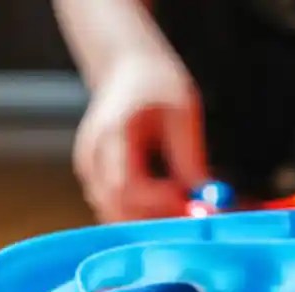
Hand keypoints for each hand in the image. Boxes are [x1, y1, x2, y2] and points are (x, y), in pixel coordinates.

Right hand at [73, 51, 206, 221]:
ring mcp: (88, 169)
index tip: (189, 202)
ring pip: (113, 213)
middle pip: (115, 208)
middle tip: (190, 218)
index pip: (126, 185)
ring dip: (147, 221)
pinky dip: (139, 214)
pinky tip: (167, 203)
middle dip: (154, 221)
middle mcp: (92, 155)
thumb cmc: (157, 82)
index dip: (158, 203)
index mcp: (113, 133)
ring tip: (182, 207)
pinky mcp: (93, 178)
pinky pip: (114, 208)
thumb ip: (190, 159)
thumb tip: (206, 202)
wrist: (126, 68)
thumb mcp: (183, 114)